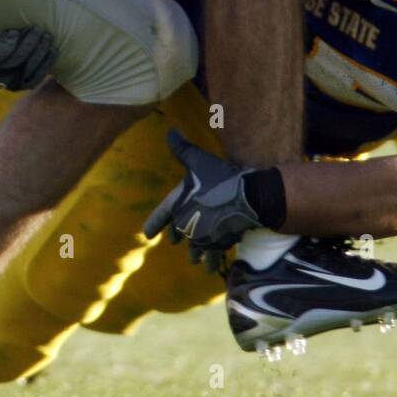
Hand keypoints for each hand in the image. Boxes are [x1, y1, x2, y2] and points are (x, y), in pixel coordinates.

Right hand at [0, 25, 57, 90]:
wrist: (7, 28)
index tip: (15, 30)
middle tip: (37, 28)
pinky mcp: (23, 84)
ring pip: (26, 73)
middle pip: (12, 64)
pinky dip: (46, 64)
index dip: (3, 47)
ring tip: (47, 35)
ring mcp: (8, 82)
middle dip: (27, 46)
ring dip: (39, 54)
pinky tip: (53, 48)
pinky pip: (36, 78)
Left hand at [143, 130, 263, 270]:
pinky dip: (212, 260)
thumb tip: (170, 131)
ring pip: (196, 250)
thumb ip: (182, 148)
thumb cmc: (222, 178)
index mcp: (179, 206)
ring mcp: (203, 237)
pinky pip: (213, 255)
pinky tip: (213, 265)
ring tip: (195, 260)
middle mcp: (187, 225)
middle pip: (181, 234)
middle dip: (180, 238)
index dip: (154, 223)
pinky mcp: (219, 245)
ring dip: (196, 254)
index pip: (161, 216)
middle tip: (175, 242)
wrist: (249, 198)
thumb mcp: (199, 160)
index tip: (147, 234)